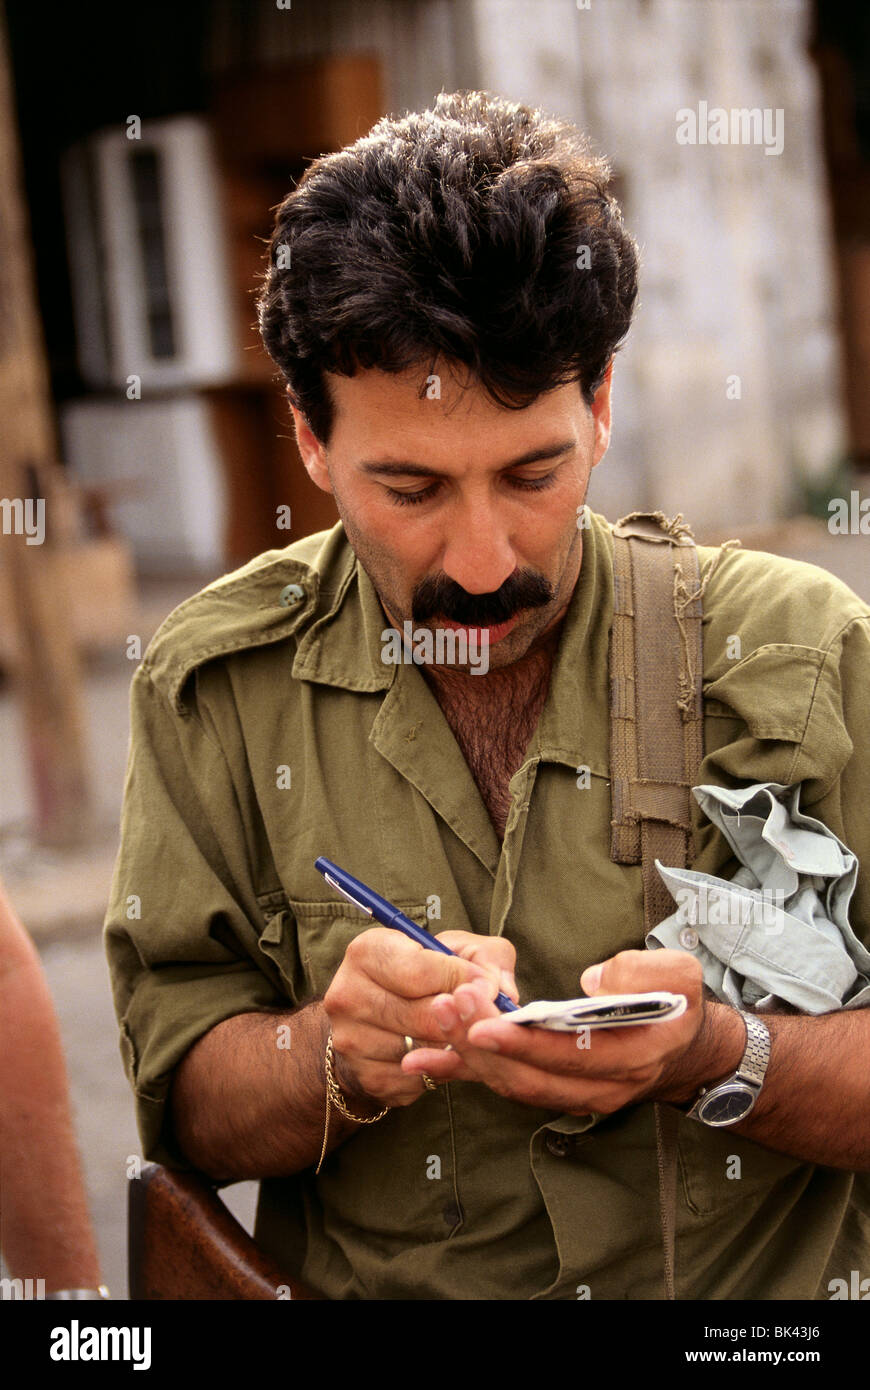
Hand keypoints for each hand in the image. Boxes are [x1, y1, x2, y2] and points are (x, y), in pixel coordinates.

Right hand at [324, 928, 518, 1108]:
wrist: (375, 1019)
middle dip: (463, 1016)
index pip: (423, 971)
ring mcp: (352, 1041)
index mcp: (366, 952)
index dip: (463, 979)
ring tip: (461, 1031)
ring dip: (454, 1045)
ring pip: (426, 1051)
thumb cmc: (422, 974)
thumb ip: (486, 957)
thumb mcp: (454, 949)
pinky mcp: (366, 1077)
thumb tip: (499, 991)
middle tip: (479, 1013)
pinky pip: (420, 1078)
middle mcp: (348, 995)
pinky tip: (442, 1054)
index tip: (484, 985)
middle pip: (427, 1016)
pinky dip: (439, 1069)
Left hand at [400, 948, 738, 1114]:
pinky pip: (506, 1085)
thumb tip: (592, 983)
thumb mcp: (679, 975)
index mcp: (634, 1055)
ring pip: (514, 1085)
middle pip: (533, 1074)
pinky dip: (466, 1072)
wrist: (683, 1049)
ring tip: (432, 1024)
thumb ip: (640, 972)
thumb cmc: (676, 1003)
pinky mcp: (554, 1091)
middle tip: (447, 1009)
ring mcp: (577, 1097)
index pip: (572, 1054)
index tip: (485, 1021)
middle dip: (485, 1045)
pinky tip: (425, 1057)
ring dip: (469, 1058)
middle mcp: (603, 1087)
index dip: (525, 1042)